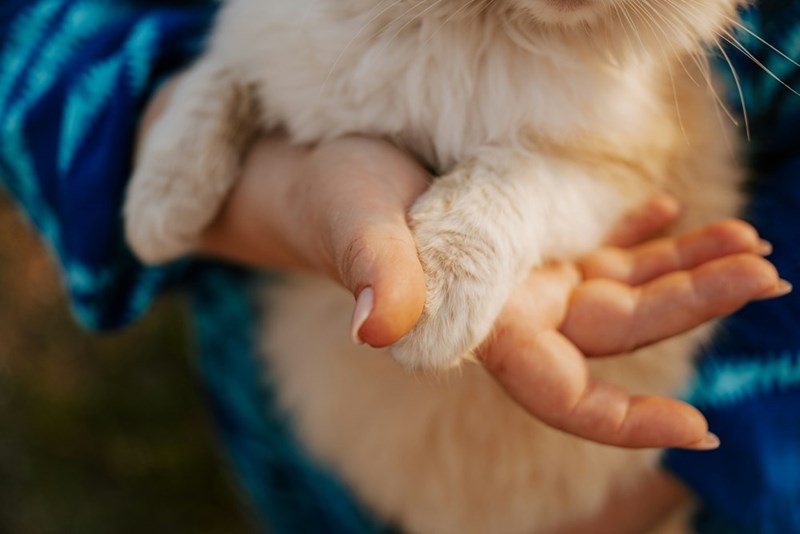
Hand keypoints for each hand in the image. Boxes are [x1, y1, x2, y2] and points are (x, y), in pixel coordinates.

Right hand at [141, 80, 786, 449]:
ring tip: (748, 240)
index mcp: (478, 326)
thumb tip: (377, 327)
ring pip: (623, 289)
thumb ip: (373, 269)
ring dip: (686, 267)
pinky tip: (668, 209)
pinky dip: (642, 233)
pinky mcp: (529, 236)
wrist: (334, 178)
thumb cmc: (335, 201)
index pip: (558, 393)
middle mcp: (512, 311)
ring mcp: (527, 275)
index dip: (623, 420)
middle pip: (618, 331)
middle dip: (693, 305)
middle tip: (765, 272)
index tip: (697, 430)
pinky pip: (600, 246)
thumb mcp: (353, 222)